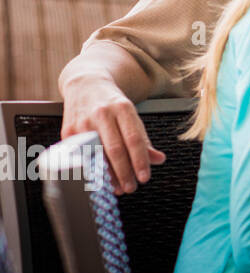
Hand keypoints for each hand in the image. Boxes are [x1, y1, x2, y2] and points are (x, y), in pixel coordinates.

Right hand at [60, 76, 164, 194]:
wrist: (86, 85)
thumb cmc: (112, 105)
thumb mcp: (132, 116)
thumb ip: (144, 139)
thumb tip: (159, 160)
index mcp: (123, 108)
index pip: (133, 139)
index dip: (140, 160)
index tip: (144, 178)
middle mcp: (102, 114)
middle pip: (114, 149)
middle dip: (124, 172)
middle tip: (131, 188)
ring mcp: (83, 122)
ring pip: (95, 154)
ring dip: (107, 175)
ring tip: (117, 188)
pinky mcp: (67, 131)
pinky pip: (80, 156)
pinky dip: (90, 171)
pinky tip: (98, 180)